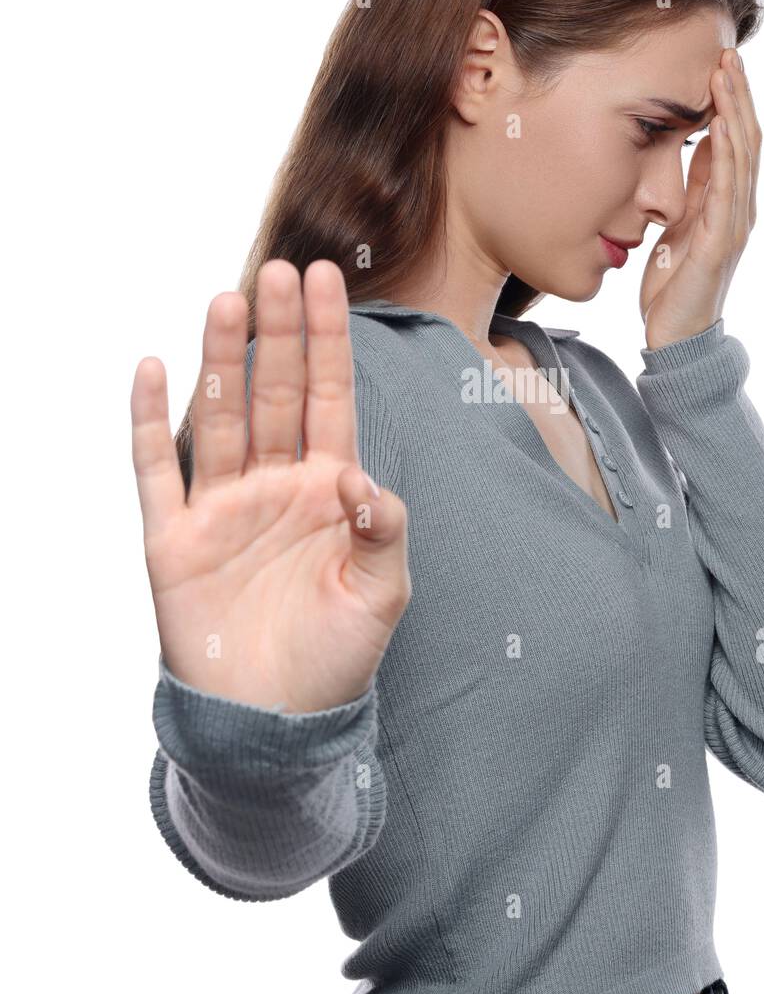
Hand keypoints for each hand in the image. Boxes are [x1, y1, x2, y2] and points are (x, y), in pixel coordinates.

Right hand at [131, 259, 411, 713]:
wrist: (274, 723)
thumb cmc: (336, 659)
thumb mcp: (381, 595)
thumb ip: (383, 531)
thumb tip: (363, 477)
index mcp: (328, 490)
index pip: (329, 397)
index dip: (327, 338)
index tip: (328, 280)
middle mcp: (274, 486)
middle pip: (275, 391)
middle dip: (277, 332)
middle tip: (277, 270)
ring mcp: (222, 507)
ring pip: (220, 416)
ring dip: (220, 360)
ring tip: (227, 301)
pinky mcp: (174, 538)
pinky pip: (157, 469)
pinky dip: (151, 421)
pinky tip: (154, 369)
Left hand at [640, 48, 760, 346]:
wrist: (676, 337)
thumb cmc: (675, 284)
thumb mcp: (680, 222)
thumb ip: (694, 186)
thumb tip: (696, 141)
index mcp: (728, 202)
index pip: (736, 141)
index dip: (732, 102)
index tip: (720, 62)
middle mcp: (739, 208)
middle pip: (745, 139)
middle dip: (738, 95)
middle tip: (728, 53)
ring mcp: (733, 224)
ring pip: (741, 157)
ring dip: (734, 112)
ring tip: (725, 75)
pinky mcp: (719, 243)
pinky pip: (725, 191)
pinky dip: (723, 155)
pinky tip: (718, 126)